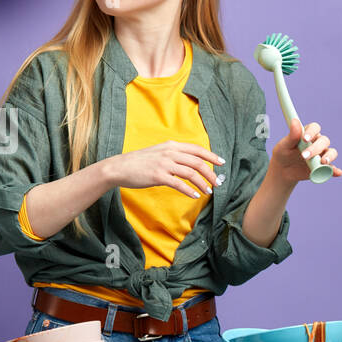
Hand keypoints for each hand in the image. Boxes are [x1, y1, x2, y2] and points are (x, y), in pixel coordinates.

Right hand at [103, 140, 224, 197]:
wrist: (119, 167)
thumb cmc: (139, 162)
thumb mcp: (158, 152)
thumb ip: (173, 155)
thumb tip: (188, 163)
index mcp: (171, 145)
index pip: (197, 149)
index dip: (211, 156)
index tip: (221, 163)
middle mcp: (170, 152)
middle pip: (198, 162)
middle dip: (211, 173)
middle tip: (217, 183)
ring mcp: (164, 164)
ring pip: (191, 173)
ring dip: (202, 183)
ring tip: (208, 192)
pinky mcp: (158, 176)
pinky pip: (179, 184)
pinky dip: (189, 190)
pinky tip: (194, 195)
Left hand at [269, 118, 341, 183]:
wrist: (283, 170)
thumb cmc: (283, 153)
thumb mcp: (285, 145)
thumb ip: (292, 135)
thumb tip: (295, 120)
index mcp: (308, 134)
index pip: (315, 128)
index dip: (311, 132)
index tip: (305, 139)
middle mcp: (318, 143)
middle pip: (324, 141)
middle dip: (315, 148)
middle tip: (304, 156)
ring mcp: (322, 155)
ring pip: (332, 152)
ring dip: (329, 156)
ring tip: (323, 162)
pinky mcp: (324, 167)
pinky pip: (332, 168)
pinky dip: (336, 170)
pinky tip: (338, 173)